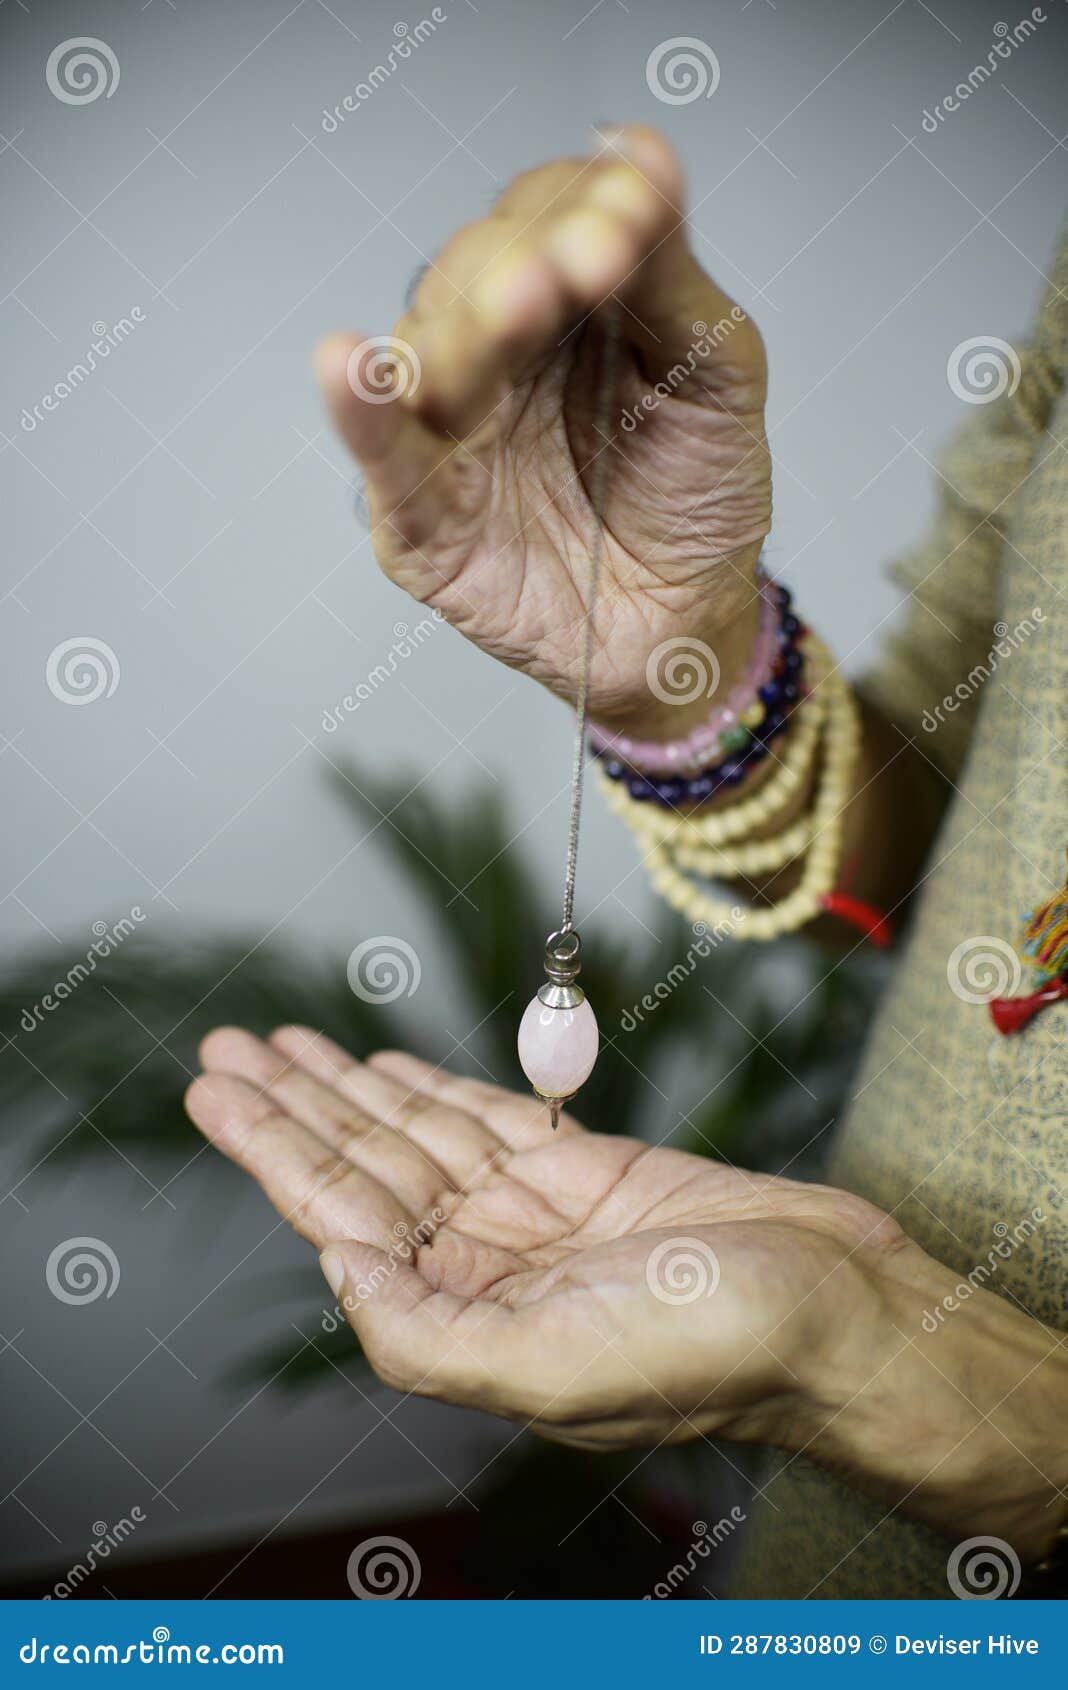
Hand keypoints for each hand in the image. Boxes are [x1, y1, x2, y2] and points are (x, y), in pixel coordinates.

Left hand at [185, 1027, 1067, 1560]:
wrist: (843, 1312)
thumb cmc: (719, 1349)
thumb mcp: (557, 1365)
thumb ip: (429, 1335)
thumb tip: (335, 1274)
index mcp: (468, 1320)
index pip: (342, 1218)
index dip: (274, 1148)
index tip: (220, 1091)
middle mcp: (488, 1266)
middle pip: (365, 1166)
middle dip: (293, 1105)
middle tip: (225, 1048)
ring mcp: (535, 1215)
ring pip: (417, 1135)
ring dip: (347, 1086)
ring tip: (281, 1043)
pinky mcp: (587, 1173)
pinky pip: (486, 1121)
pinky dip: (429, 1090)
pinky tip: (382, 1069)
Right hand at [315, 125, 770, 738]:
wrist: (691, 624)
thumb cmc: (696, 496)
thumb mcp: (712, 373)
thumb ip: (670, 274)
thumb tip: (639, 146)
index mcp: (563, 301)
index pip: (543, 217)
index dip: (581, 209)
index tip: (633, 224)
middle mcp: (493, 352)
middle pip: (476, 271)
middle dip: (530, 261)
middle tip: (585, 268)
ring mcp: (449, 432)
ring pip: (430, 350)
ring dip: (471, 324)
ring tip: (520, 307)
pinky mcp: (420, 518)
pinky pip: (383, 458)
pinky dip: (362, 411)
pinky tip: (351, 365)